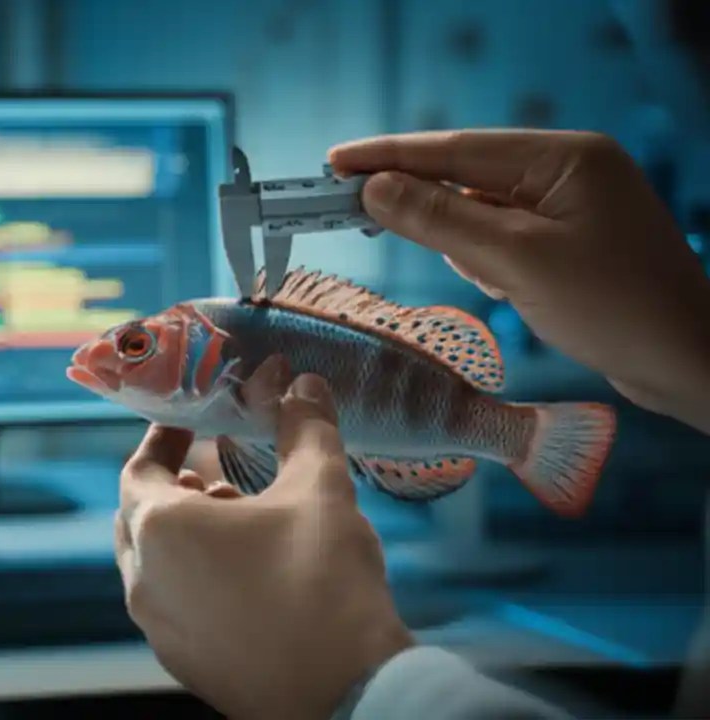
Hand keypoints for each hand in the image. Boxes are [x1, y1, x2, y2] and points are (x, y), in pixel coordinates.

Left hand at [116, 374, 412, 719]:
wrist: (347, 696)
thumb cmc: (325, 584)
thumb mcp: (320, 488)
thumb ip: (305, 427)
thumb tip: (301, 382)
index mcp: (159, 529)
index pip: (138, 468)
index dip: (164, 437)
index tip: (190, 420)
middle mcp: (143, 580)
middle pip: (138, 516)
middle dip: (174, 486)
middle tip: (220, 471)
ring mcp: (159, 629)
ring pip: (154, 563)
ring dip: (186, 533)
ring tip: (243, 521)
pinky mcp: (184, 664)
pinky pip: (174, 605)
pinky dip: (195, 577)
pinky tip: (252, 575)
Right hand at [328, 130, 709, 433]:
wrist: (688, 361)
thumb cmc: (613, 308)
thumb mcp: (516, 262)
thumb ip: (441, 221)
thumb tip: (374, 189)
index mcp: (563, 158)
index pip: (456, 149)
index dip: (388, 155)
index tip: (333, 162)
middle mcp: (568, 170)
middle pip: (466, 175)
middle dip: (415, 195)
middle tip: (345, 203)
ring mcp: (572, 205)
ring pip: (481, 211)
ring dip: (458, 238)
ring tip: (472, 271)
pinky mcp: (572, 240)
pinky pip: (505, 237)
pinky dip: (486, 259)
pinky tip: (504, 288)